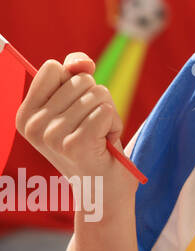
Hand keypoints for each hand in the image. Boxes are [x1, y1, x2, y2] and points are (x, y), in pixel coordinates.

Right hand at [15, 52, 137, 216]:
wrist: (102, 187)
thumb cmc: (93, 141)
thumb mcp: (78, 103)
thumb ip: (76, 73)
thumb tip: (81, 63)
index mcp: (25, 114)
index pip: (52, 68)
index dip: (75, 80)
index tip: (76, 107)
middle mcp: (32, 125)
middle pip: (80, 80)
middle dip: (97, 100)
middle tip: (92, 127)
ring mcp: (51, 136)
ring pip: (97, 94)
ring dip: (108, 113)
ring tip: (99, 136)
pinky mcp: (75, 144)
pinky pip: (106, 111)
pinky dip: (115, 123)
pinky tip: (105, 143)